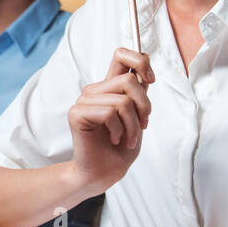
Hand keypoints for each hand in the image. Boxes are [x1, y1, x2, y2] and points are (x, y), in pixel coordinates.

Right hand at [67, 47, 153, 193]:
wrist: (105, 172)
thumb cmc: (121, 147)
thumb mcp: (138, 116)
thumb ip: (139, 93)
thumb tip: (145, 73)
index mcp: (110, 87)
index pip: (121, 54)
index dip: (140, 60)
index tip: (150, 80)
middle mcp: (95, 90)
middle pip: (128, 80)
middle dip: (144, 106)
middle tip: (142, 125)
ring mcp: (84, 101)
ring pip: (122, 101)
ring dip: (132, 125)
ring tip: (127, 138)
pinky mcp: (77, 114)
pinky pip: (109, 113)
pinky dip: (118, 130)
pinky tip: (113, 139)